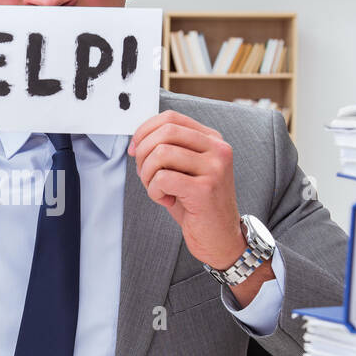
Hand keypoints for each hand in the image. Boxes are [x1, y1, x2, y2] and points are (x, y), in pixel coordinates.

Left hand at [128, 110, 247, 270]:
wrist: (219, 238)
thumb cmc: (197, 205)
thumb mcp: (185, 170)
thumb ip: (169, 149)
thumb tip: (138, 139)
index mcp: (212, 140)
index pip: (171, 117)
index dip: (145, 130)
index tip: (135, 150)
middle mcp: (218, 149)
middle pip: (165, 131)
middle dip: (144, 153)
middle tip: (145, 175)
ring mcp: (214, 168)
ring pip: (161, 153)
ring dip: (147, 175)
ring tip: (157, 190)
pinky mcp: (205, 189)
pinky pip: (162, 178)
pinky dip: (154, 191)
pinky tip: (166, 201)